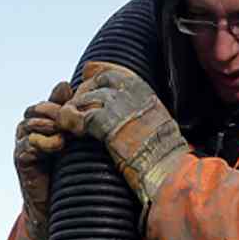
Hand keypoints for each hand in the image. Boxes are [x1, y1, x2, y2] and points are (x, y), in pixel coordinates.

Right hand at [14, 81, 81, 239]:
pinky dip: (42, 142)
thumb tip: (84, 101)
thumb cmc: (69, 173)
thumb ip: (76, 123)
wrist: (55, 207)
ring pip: (30, 124)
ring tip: (66, 130)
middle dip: (54, 111)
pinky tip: (58, 145)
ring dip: (49, 124)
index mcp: (42, 123)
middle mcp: (29, 131)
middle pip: (37, 109)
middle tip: (72, 115)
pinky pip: (27, 144)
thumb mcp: (77, 144)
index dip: (60, 101)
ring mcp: (23, 145)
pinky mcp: (21, 160)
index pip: (48, 102)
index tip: (77, 104)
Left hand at [70, 62, 188, 208]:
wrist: (167, 168)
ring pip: (82, 99)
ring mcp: (118, 105)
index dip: (91, 81)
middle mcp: (129, 91)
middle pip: (91, 84)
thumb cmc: (162, 154)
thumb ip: (134, 108)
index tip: (85, 93)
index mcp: (141, 88)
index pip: (107, 72)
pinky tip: (75, 134)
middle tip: (77, 117)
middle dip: (80, 99)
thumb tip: (115, 110)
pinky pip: (78, 117)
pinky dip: (71, 124)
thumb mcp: (153, 120)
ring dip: (73, 113)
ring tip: (74, 129)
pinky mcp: (105, 122)